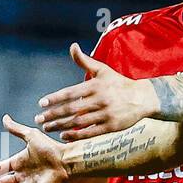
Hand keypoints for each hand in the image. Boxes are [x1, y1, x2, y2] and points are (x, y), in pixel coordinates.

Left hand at [35, 44, 157, 140]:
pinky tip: (64, 136)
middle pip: (71, 109)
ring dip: (61, 126)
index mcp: (95, 86)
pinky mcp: (111, 126)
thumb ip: (84, 61)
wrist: (143, 98)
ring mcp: (105, 114)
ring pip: (78, 122)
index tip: (41, 104)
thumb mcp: (102, 70)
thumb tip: (73, 46)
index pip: (70, 93)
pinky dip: (76, 135)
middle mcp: (99, 100)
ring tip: (48, 128)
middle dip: (53, 115)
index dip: (55, 98)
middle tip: (39, 119)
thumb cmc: (118, 83)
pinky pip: (90, 132)